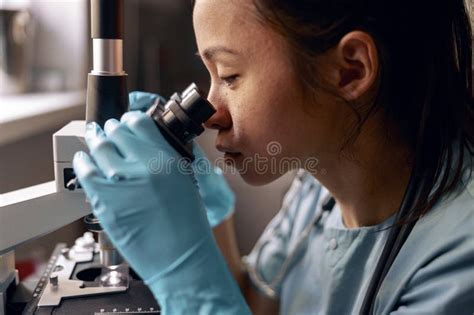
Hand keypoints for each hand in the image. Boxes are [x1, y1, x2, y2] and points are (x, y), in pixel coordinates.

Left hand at [73, 112, 248, 313]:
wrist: (178, 256)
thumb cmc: (186, 226)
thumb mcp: (185, 181)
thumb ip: (164, 159)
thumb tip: (146, 145)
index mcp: (166, 159)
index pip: (139, 122)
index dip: (130, 120)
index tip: (127, 123)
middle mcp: (142, 166)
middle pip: (116, 130)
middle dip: (112, 129)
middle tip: (110, 131)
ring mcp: (119, 181)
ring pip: (98, 145)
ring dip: (96, 140)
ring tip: (95, 139)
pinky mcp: (102, 198)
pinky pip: (84, 169)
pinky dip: (82, 161)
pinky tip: (84, 160)